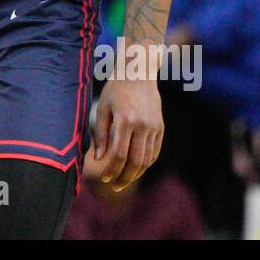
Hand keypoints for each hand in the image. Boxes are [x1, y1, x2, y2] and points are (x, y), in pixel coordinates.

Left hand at [93, 74, 163, 192]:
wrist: (139, 72)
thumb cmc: (116, 89)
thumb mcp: (103, 108)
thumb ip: (101, 134)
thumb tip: (98, 159)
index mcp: (126, 120)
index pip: (119, 154)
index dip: (111, 169)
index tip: (104, 177)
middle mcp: (143, 125)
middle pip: (135, 161)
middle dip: (124, 178)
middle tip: (115, 187)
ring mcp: (154, 126)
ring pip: (147, 159)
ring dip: (136, 174)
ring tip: (124, 180)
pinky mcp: (161, 127)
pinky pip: (155, 151)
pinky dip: (146, 163)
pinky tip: (136, 169)